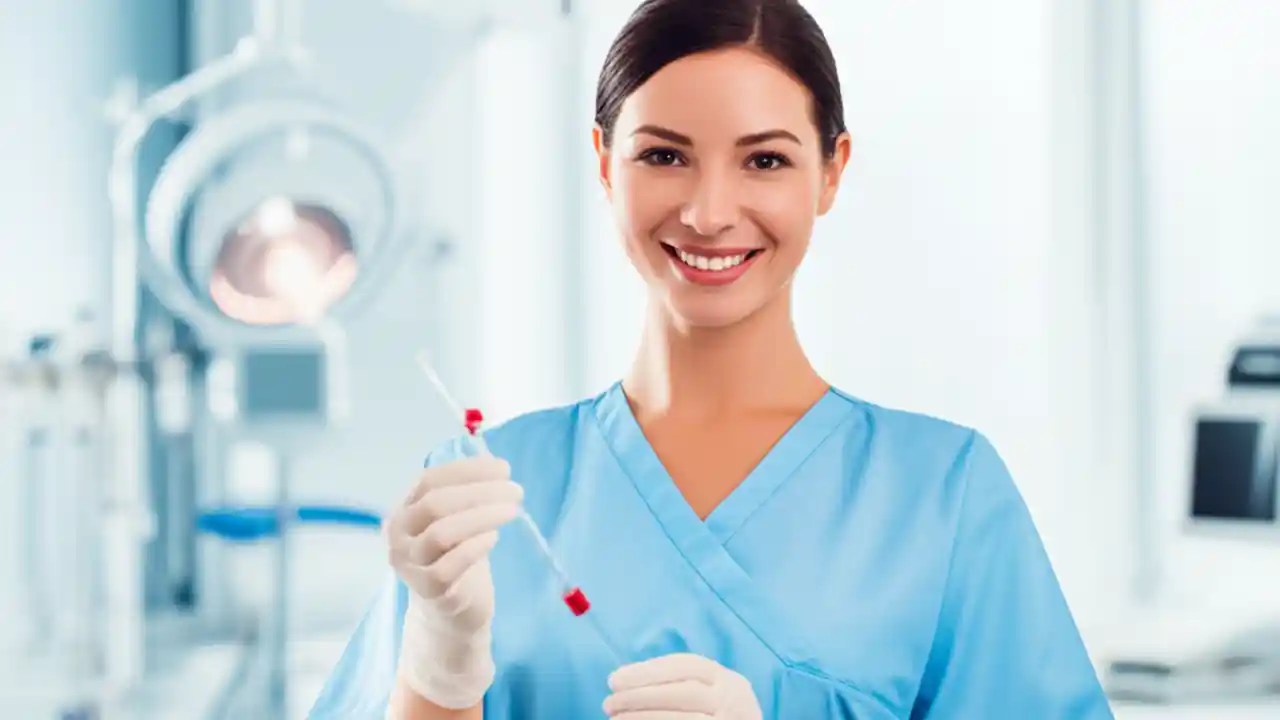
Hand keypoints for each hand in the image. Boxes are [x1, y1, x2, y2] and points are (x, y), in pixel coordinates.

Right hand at [384, 456, 523, 708]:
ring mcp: (409, 566)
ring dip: (481, 516)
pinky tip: (493, 538)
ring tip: (512, 511)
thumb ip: (468, 495)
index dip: (468, 471)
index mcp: (404, 511)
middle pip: (435, 504)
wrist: (450, 614)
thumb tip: (496, 466)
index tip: (504, 468)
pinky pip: (448, 567)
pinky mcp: (429, 592)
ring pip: (441, 533)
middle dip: (480, 492)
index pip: (430, 481)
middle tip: (515, 490)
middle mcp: (398, 537)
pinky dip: (474, 547)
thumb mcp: (459, 521)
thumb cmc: (458, 558)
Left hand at [603, 653, 763, 718]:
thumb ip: (676, 684)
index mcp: (728, 681)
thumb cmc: (714, 714)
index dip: (649, 671)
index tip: (614, 679)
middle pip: (688, 693)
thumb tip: (623, 680)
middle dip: (644, 695)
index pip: (689, 666)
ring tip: (615, 719)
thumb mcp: (708, 692)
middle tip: (609, 703)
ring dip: (646, 719)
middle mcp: (734, 701)